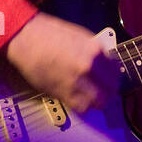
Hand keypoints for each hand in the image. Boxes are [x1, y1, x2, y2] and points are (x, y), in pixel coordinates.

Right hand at [4, 10, 120, 112]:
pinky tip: (80, 100)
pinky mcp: (63, 92)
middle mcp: (89, 66)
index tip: (109, 79)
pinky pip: (81, 107)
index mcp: (95, 49)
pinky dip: (83, 106)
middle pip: (111, 88)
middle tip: (104, 91)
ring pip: (99, 101)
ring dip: (97, 101)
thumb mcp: (80, 36)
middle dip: (109, 91)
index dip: (113, 76)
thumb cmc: (49, 34)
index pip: (115, 70)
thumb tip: (104, 63)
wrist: (26, 39)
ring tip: (93, 98)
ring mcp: (77, 81)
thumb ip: (95, 51)